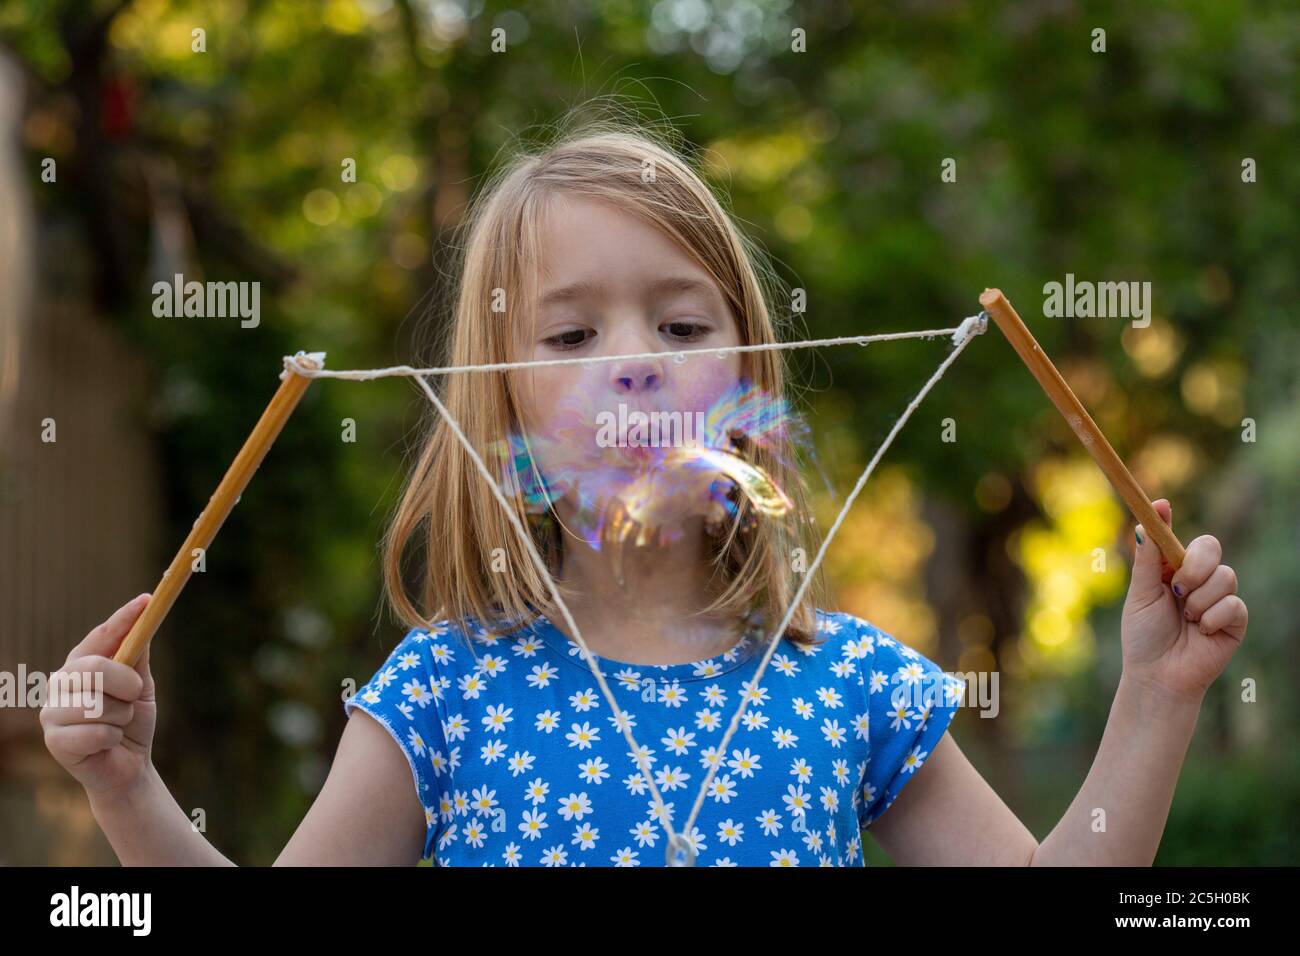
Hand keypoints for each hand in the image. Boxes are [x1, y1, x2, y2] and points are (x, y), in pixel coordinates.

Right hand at [40, 594, 158, 801]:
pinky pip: (97, 733)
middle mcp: (61, 683)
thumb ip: (138, 659)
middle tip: (134, 695)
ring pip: (97, 704)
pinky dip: (112, 738)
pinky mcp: (53, 741)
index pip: (100, 636)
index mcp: (81, 665)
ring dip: (120, 717)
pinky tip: (106, 744)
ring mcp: (52, 711)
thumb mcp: (141, 687)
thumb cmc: (131, 723)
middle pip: (94, 667)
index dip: (122, 619)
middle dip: (125, 683)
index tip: (146, 601)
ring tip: (116, 725)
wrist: (129, 766)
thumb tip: (144, 621)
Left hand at [1120, 499, 1247, 701]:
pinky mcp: (1235, 620)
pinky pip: (1233, 604)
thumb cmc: (1144, 637)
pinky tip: (1202, 632)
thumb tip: (1144, 525)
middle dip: (1195, 564)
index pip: (1176, 538)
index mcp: (1171, 570)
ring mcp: (1218, 598)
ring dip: (1198, 600)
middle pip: (1210, 547)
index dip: (1167, 519)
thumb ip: (1146, 563)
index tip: (1160, 505)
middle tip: (1177, 588)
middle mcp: (1197, 579)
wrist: (1158, 675)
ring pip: (1224, 576)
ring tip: (1186, 619)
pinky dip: (1212, 618)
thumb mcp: (1140, 596)